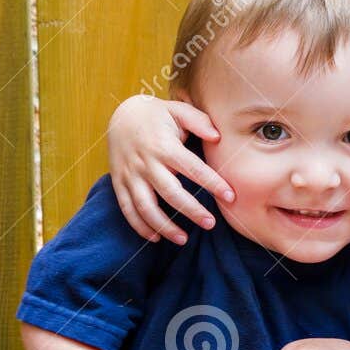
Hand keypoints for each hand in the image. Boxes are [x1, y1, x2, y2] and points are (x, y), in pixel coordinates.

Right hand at [107, 95, 234, 243]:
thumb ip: (199, 121)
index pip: (193, 168)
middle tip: (211, 224)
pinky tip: (157, 238)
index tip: (230, 196)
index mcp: (164, 145)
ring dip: (164, 226)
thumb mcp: (178, 110)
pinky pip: (127, 210)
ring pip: (146, 207)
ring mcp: (130, 175)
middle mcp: (146, 162)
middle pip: (171, 193)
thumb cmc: (157, 115)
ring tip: (184, 239)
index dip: (213, 183)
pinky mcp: (119, 183)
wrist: (120, 115)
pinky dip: (140, 226)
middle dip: (192, 211)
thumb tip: (218, 137)